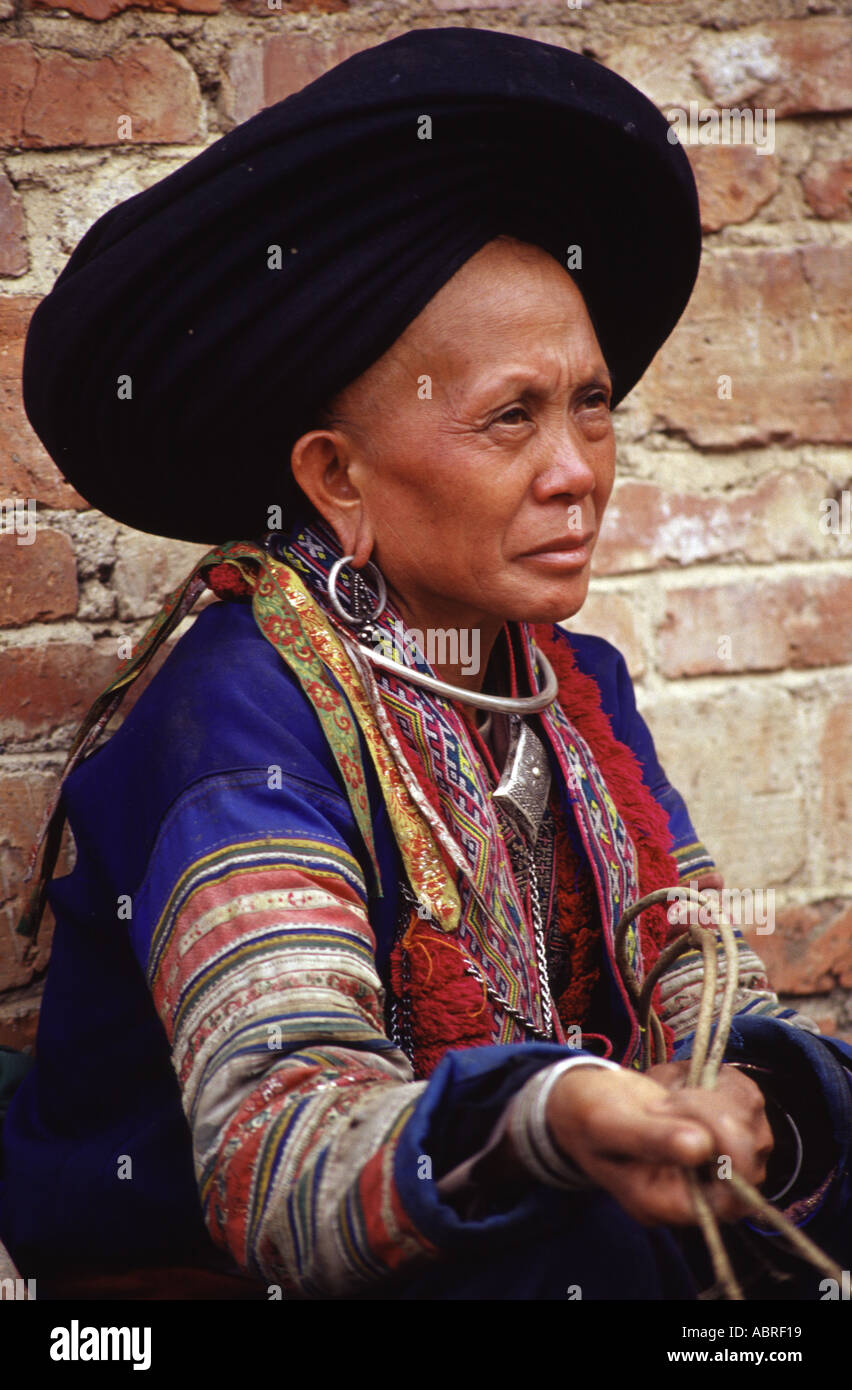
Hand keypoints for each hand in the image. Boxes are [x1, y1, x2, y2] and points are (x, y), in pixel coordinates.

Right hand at [545, 1060, 772, 1225]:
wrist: (581, 1100)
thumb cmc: (586, 1114)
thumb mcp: (608, 1123)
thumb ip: (650, 1138)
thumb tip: (700, 1148)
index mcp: (662, 1203)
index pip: (729, 1203)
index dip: (731, 1165)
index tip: (703, 1127)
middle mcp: (690, 1193)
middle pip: (746, 1169)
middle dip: (718, 1123)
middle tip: (676, 1101)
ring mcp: (704, 1166)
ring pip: (749, 1138)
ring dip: (717, 1105)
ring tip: (674, 1098)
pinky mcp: (713, 1139)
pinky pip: (742, 1116)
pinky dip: (719, 1095)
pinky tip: (683, 1094)